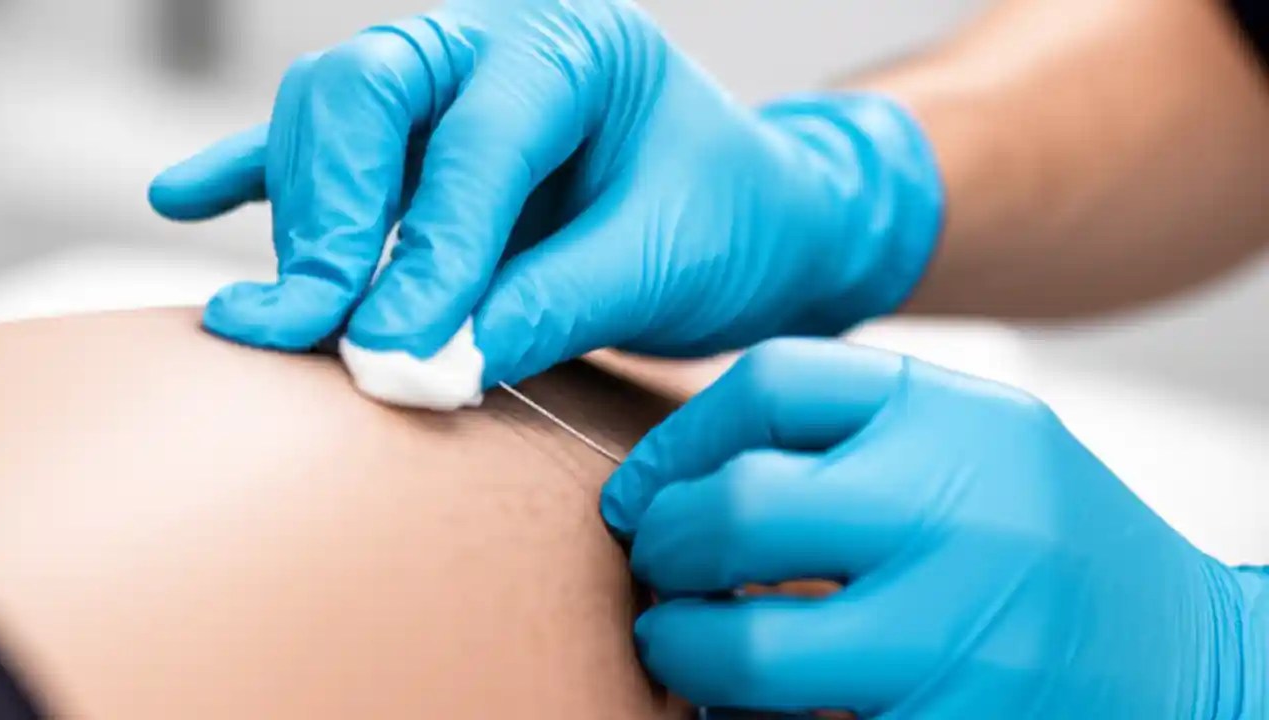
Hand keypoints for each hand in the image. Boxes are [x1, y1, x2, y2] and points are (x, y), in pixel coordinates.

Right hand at [148, 1, 941, 385]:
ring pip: (327, 119)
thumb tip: (420, 366)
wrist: (759, 223)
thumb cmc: (732, 227)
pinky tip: (187, 197)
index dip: (429, 254)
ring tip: (289, 315)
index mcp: (577, 49)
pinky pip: (317, 143)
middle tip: (316, 325)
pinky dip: (254, 174)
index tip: (390, 356)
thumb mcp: (665, 265)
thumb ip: (548, 306)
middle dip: (332, 218)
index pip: (477, 144)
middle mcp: (495, 47)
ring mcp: (447, 84)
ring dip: (302, 221)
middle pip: (365, 95)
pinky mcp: (418, 142)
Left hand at [600, 338, 1266, 717]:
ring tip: (682, 640)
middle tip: (657, 562)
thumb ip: (852, 427)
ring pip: (750, 653)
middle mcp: (961, 522)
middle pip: (739, 509)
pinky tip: (752, 703)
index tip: (646, 488)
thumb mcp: (977, 436)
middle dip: (664, 543)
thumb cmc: (1050, 535)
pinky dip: (746, 719)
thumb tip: (685, 468)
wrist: (1183, 658)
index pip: (772, 384)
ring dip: (685, 647)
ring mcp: (958, 642)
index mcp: (958, 423)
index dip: (678, 439)